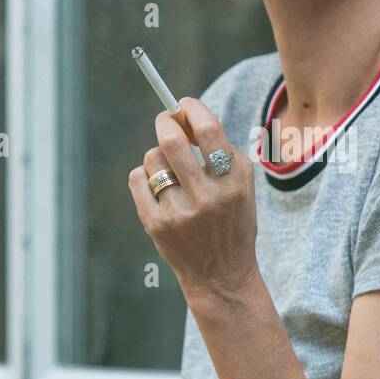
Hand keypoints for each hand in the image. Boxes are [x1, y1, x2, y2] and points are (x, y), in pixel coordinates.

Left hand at [127, 97, 258, 300]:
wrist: (221, 274)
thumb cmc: (232, 219)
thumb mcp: (241, 186)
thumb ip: (220, 149)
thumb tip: (186, 114)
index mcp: (233, 184)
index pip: (209, 132)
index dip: (192, 110)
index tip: (184, 104)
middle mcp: (207, 198)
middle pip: (172, 141)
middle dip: (166, 123)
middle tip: (167, 121)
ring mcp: (179, 213)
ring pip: (152, 159)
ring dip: (158, 156)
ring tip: (171, 171)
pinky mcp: (156, 224)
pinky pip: (138, 179)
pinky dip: (145, 176)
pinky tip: (159, 188)